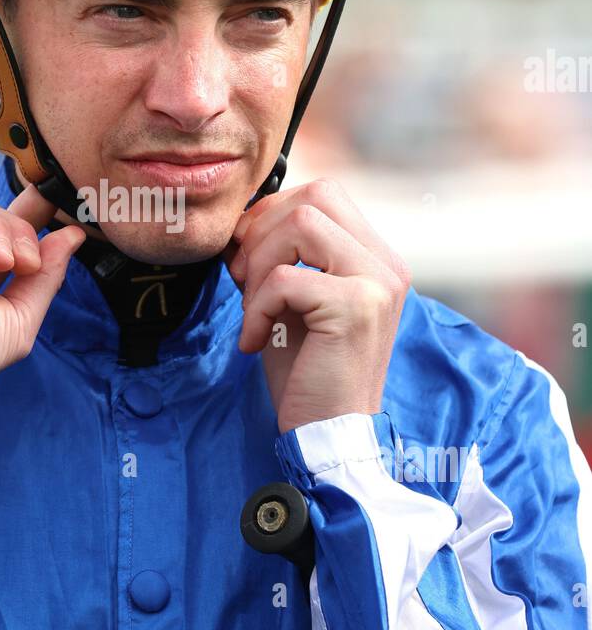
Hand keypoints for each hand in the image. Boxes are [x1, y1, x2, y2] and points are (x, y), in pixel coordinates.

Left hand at [224, 178, 410, 433]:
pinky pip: (285, 278)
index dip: (273, 213)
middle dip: (263, 229)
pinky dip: (256, 307)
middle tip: (242, 277)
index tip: (246, 256)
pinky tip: (256, 341)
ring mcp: (377, 284)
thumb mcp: (295, 302)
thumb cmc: (307, 372)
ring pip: (301, 222)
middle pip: (316, 195)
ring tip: (253, 308)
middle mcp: (386, 265)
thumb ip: (284, 257)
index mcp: (376, 259)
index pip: (324, 194)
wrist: (328, 435)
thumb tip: (242, 221)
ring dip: (259, 263)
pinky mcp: (356, 309)